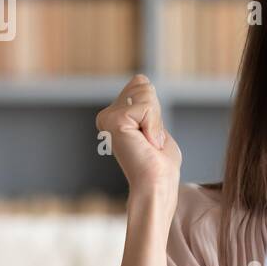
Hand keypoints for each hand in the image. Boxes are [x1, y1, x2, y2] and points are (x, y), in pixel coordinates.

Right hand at [96, 74, 181, 209]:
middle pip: (142, 85)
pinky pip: (146, 107)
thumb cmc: (159, 164)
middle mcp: (107, 115)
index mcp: (115, 116)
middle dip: (156, 112)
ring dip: (156, 120)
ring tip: (148, 143)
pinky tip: (146, 143)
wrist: (156, 185)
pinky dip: (153, 125)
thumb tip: (140, 80)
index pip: (141, 84)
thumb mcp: (156, 126)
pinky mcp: (114, 121)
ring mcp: (108, 117)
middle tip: (150, 140)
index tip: (151, 135)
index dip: (155, 108)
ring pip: (145, 92)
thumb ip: (148, 105)